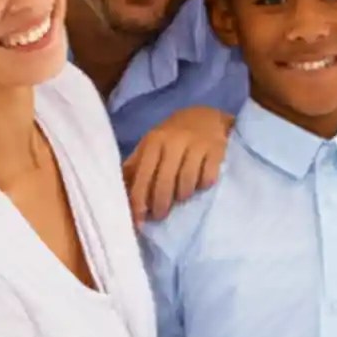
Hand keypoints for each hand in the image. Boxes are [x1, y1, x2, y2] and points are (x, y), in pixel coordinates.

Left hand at [123, 106, 232, 223]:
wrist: (205, 117)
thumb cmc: (172, 137)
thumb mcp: (150, 146)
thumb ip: (135, 167)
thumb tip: (120, 193)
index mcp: (153, 142)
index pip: (143, 176)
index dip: (139, 201)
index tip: (138, 220)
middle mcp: (174, 142)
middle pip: (164, 183)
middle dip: (160, 205)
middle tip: (160, 216)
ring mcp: (197, 145)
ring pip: (186, 183)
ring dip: (182, 197)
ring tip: (180, 199)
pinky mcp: (217, 149)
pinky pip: (208, 178)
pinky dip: (203, 185)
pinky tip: (199, 186)